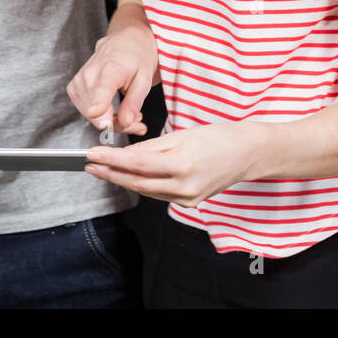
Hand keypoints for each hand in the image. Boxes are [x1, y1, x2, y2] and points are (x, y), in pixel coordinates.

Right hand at [66, 4, 156, 135]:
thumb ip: (134, 102)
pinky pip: (86, 112)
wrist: (124, 42)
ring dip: (111, 121)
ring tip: (128, 111)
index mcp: (110, 68)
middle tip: (138, 121)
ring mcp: (78, 81)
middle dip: (119, 124)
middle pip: (98, 114)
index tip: (103, 124)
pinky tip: (113, 109)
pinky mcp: (73, 88)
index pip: (101, 90)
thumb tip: (126, 122)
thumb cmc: (136, 59)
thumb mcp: (144, 79)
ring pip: (91, 116)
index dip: (100, 108)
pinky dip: (101, 116)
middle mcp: (89, 74)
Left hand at [84, 122, 264, 206]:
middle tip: (89, 165)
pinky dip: (142, 185)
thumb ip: (152, 147)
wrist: (248, 154)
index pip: (137, 164)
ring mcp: (187, 198)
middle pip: (137, 182)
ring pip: (146, 190)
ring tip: (103, 170)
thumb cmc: (218, 138)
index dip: (111, 160)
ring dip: (123, 180)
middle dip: (110, 173)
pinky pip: (159, 194)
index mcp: (182, 164)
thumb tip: (126, 154)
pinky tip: (129, 177)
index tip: (92, 154)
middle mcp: (184, 186)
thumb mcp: (182, 134)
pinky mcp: (190, 203)